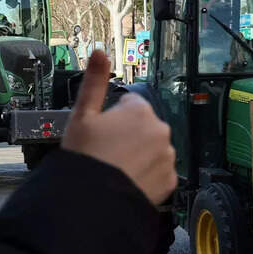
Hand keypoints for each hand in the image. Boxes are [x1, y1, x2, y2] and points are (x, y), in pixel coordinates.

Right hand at [62, 51, 175, 204]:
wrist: (93, 201)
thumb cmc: (84, 156)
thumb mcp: (82, 115)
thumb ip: (95, 81)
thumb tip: (100, 51)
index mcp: (140, 110)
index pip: (130, 104)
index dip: (112, 118)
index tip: (100, 133)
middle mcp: (160, 130)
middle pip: (143, 127)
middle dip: (128, 136)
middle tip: (106, 153)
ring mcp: (167, 156)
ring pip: (152, 149)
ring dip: (139, 155)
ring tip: (116, 169)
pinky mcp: (170, 180)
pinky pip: (159, 172)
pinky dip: (147, 176)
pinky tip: (127, 181)